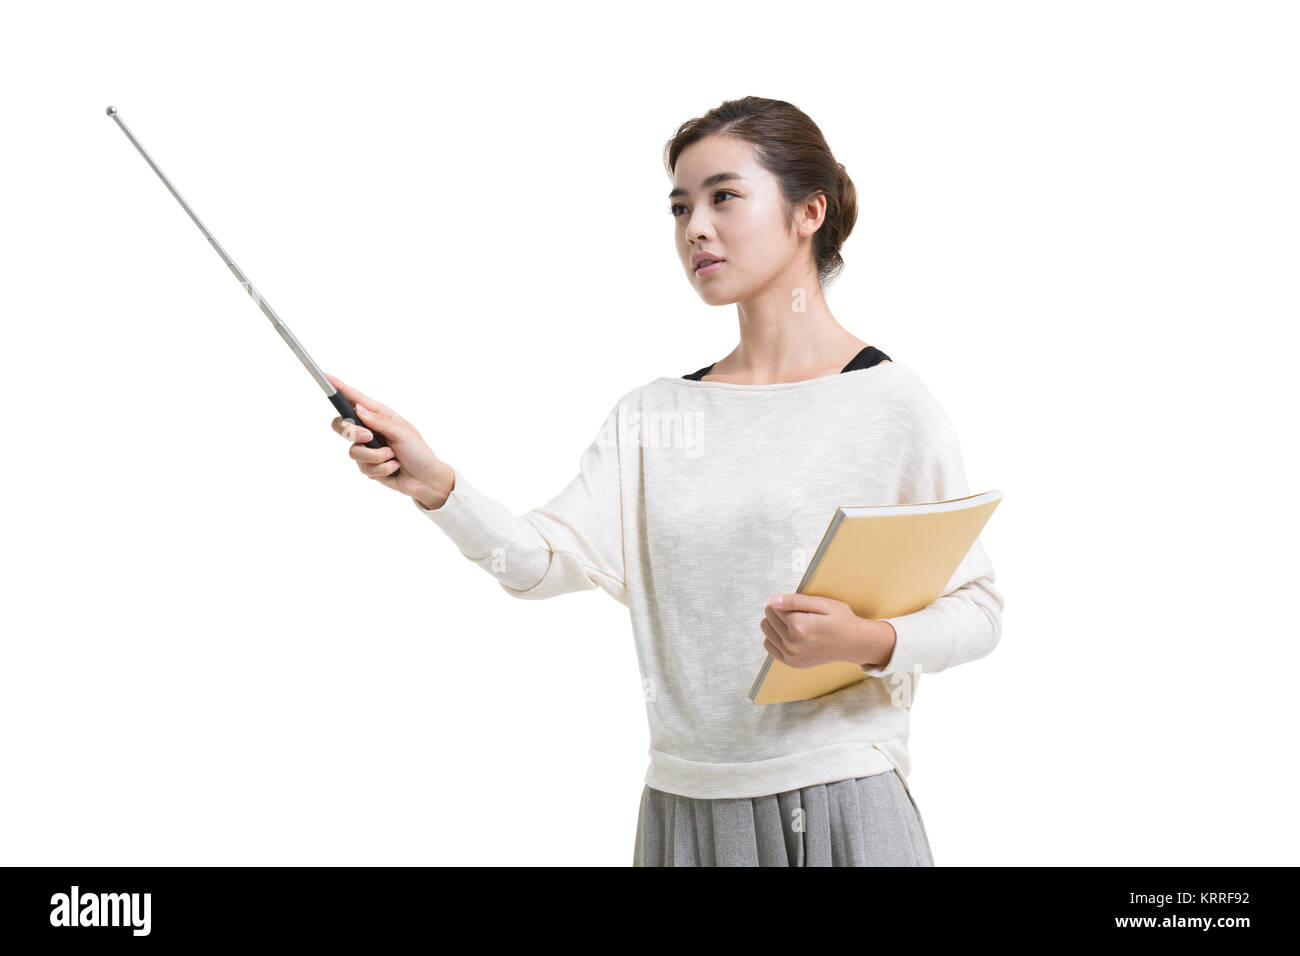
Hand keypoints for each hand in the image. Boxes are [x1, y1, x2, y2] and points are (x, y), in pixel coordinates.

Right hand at [326, 373, 453, 506]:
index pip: (355, 399)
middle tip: (368, 437)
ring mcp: (367, 448)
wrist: (425, 480)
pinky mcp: (368, 466)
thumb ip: (379, 422)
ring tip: (393, 457)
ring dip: (377, 457)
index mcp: (379, 415)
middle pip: (341, 425)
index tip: (326, 377)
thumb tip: (358, 409)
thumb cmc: (418, 452)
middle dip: (352, 432)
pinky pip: (364, 467)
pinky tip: (394, 468)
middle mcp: (370, 430)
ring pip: (354, 451)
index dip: (339, 388)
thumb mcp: (403, 433)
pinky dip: (382, 469)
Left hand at [760, 593, 894, 669]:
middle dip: (780, 611)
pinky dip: (775, 637)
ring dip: (776, 623)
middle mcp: (793, 643)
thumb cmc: (840, 619)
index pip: (775, 606)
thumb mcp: (822, 603)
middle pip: (768, 618)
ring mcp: (791, 655)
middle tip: (800, 614)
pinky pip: (769, 645)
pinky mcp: (791, 663)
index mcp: (800, 626)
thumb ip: (794, 601)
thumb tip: (772, 600)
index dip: (786, 602)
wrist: (853, 643)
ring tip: (794, 623)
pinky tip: (790, 634)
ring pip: (766, 631)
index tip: (802, 606)